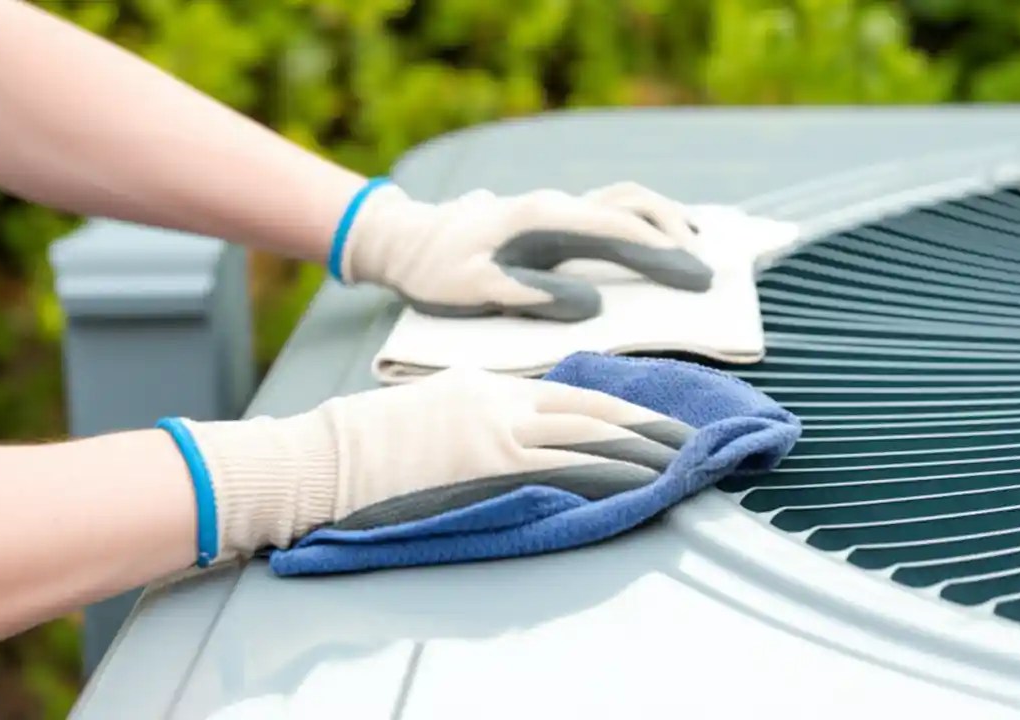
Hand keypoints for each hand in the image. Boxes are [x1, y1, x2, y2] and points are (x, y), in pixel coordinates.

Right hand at [170, 368, 693, 562]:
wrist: (330, 455)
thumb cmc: (374, 441)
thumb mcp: (437, 409)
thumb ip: (486, 413)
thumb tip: (529, 427)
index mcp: (489, 386)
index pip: (572, 393)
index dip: (620, 408)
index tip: (655, 420)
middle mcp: (502, 401)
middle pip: (592, 410)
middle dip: (646, 426)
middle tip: (689, 438)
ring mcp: (498, 433)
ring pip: (588, 435)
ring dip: (638, 450)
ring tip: (679, 462)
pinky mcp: (489, 465)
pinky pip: (563, 467)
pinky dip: (605, 472)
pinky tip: (634, 480)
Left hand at [336, 181, 712, 320]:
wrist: (408, 240)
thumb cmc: (439, 270)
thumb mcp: (476, 289)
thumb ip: (533, 296)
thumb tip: (593, 306)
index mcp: (542, 219)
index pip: (616, 231)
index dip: (660, 254)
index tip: (695, 278)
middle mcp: (556, 205)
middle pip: (632, 205)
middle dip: (675, 236)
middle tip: (707, 275)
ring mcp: (558, 208)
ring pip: (626, 200)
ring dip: (666, 220)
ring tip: (700, 249)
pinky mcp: (556, 219)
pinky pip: (612, 210)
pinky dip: (645, 220)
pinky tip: (663, 238)